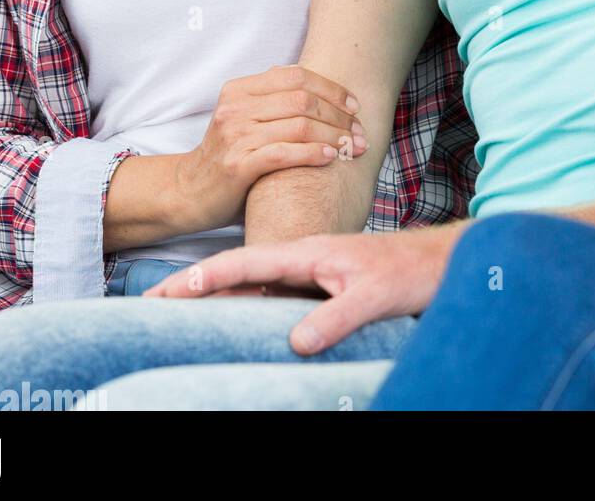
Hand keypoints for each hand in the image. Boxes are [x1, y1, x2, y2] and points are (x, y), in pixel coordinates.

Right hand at [145, 225, 462, 354]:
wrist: (442, 260)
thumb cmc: (410, 270)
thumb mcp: (374, 294)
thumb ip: (335, 317)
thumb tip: (294, 343)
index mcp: (309, 252)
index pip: (244, 263)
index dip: (202, 277)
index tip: (164, 291)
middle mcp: (304, 259)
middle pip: (240, 271)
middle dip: (195, 286)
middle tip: (152, 303)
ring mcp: (312, 272)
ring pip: (254, 284)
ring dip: (218, 296)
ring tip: (179, 313)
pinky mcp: (323, 286)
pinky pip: (276, 296)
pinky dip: (248, 305)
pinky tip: (235, 320)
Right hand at [174, 66, 367, 233]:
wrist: (189, 192)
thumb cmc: (230, 155)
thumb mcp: (245, 118)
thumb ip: (274, 100)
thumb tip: (321, 88)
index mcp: (239, 89)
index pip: (295, 76)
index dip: (331, 89)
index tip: (354, 106)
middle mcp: (235, 108)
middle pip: (303, 100)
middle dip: (339, 115)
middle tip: (359, 132)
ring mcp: (235, 136)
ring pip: (300, 126)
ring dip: (335, 136)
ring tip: (354, 147)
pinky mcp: (238, 165)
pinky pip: (286, 153)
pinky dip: (314, 154)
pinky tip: (331, 158)